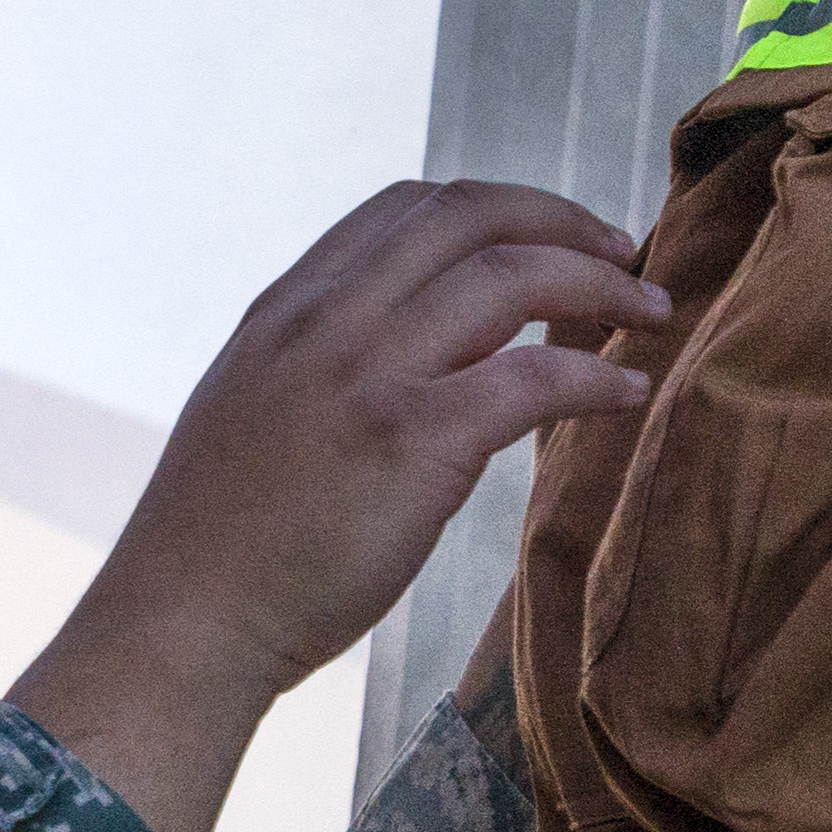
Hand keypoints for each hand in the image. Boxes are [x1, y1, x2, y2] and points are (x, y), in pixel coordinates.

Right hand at [11, 184, 666, 831]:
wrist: (183, 623)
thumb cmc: (218, 547)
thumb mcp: (256, 413)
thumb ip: (325, 368)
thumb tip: (418, 360)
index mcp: (287, 308)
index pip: (403, 208)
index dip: (494, 208)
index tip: (548, 234)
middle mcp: (326, 319)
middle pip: (468, 215)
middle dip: (561, 218)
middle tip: (623, 251)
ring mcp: (368, 373)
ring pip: (511, 275)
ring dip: (599, 284)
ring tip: (648, 312)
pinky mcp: (413, 440)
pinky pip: (533, 377)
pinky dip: (595, 375)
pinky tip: (626, 394)